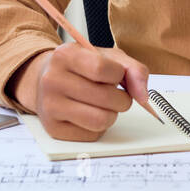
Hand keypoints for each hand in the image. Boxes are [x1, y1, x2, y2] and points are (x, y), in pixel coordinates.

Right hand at [21, 43, 150, 141]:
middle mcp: (53, 80)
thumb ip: (133, 70)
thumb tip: (143, 96)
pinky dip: (99, 127)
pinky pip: (92, 135)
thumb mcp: (107, 57)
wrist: (46, 80)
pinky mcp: (53, 129)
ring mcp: (50, 106)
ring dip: (112, 114)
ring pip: (100, 120)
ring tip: (105, 105)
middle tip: (116, 94)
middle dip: (121, 98)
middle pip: (106, 97)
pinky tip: (90, 114)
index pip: (102, 69)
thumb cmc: (81, 67)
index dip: (118, 74)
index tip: (115, 75)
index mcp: (65, 55)